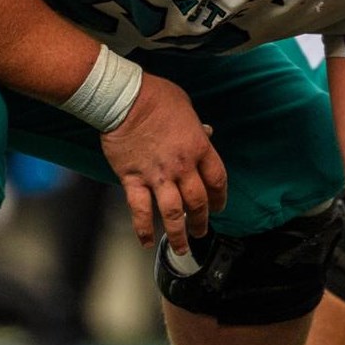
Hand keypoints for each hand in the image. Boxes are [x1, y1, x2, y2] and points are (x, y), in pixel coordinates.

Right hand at [100, 74, 227, 255]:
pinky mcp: (133, 179)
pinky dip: (144, 228)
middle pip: (198, 201)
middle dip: (201, 220)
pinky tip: (146, 241)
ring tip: (181, 247)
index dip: (220, 197)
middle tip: (200, 231)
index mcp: (198, 147)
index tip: (218, 207)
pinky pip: (140, 209)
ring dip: (178, 233)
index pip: (217, 179)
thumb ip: (197, 128)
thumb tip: (206, 133)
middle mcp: (181, 166)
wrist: (124, 98)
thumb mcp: (187, 107)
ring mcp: (157, 175)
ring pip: (173, 212)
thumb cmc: (156, 97)